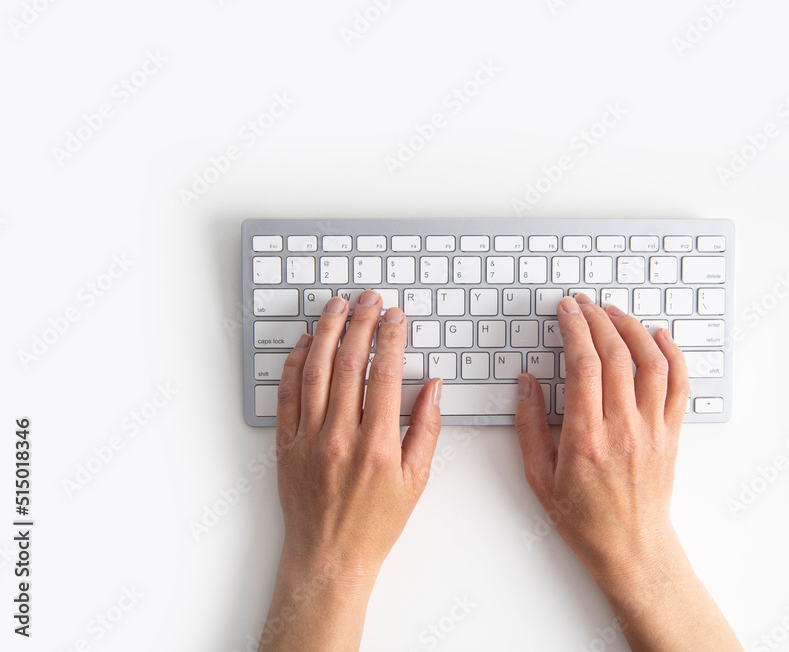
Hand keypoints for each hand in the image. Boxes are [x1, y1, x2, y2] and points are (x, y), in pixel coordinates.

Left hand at [259, 290, 441, 651]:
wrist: (329, 558)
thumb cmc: (375, 523)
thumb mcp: (416, 480)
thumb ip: (426, 429)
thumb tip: (432, 386)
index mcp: (378, 447)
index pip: (384, 376)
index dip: (391, 339)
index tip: (396, 317)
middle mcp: (340, 438)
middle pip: (348, 364)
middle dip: (360, 324)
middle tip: (368, 300)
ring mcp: (308, 440)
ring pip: (315, 372)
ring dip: (326, 333)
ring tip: (336, 308)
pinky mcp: (286, 446)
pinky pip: (287, 396)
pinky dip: (294, 364)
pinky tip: (305, 344)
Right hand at [514, 294, 740, 650]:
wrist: (631, 548)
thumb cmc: (583, 518)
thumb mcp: (539, 478)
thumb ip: (529, 427)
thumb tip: (527, 383)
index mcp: (586, 439)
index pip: (582, 366)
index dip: (574, 329)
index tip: (565, 310)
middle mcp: (623, 429)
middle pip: (615, 355)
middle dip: (597, 319)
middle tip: (582, 303)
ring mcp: (652, 430)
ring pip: (650, 363)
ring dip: (632, 328)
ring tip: (613, 312)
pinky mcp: (671, 434)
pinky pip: (679, 384)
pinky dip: (672, 354)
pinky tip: (658, 337)